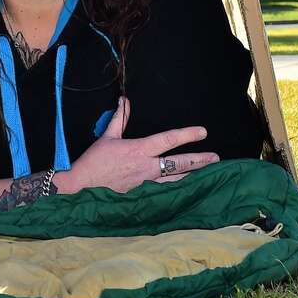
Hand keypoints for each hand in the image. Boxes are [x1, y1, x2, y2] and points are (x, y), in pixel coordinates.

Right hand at [58, 97, 218, 193]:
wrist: (82, 188)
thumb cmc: (94, 162)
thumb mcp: (107, 137)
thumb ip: (119, 118)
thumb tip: (124, 100)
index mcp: (139, 150)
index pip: (168, 139)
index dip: (187, 135)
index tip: (203, 132)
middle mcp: (147, 167)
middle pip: (180, 164)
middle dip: (200, 160)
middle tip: (216, 158)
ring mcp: (147, 184)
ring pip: (177, 181)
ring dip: (193, 176)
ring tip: (207, 175)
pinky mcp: (143, 197)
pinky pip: (165, 193)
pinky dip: (178, 191)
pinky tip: (188, 192)